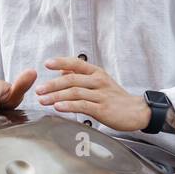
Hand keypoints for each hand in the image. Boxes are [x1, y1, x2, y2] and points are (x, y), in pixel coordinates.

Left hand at [36, 56, 156, 132]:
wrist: (136, 111)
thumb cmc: (114, 97)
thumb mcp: (99, 82)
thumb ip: (80, 76)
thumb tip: (62, 71)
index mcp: (96, 72)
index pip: (77, 63)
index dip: (61, 62)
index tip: (47, 64)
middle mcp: (98, 81)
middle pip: (71, 79)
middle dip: (52, 84)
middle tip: (39, 90)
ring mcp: (101, 95)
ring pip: (74, 93)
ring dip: (56, 96)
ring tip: (42, 100)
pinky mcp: (102, 109)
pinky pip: (82, 106)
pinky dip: (68, 106)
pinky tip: (58, 107)